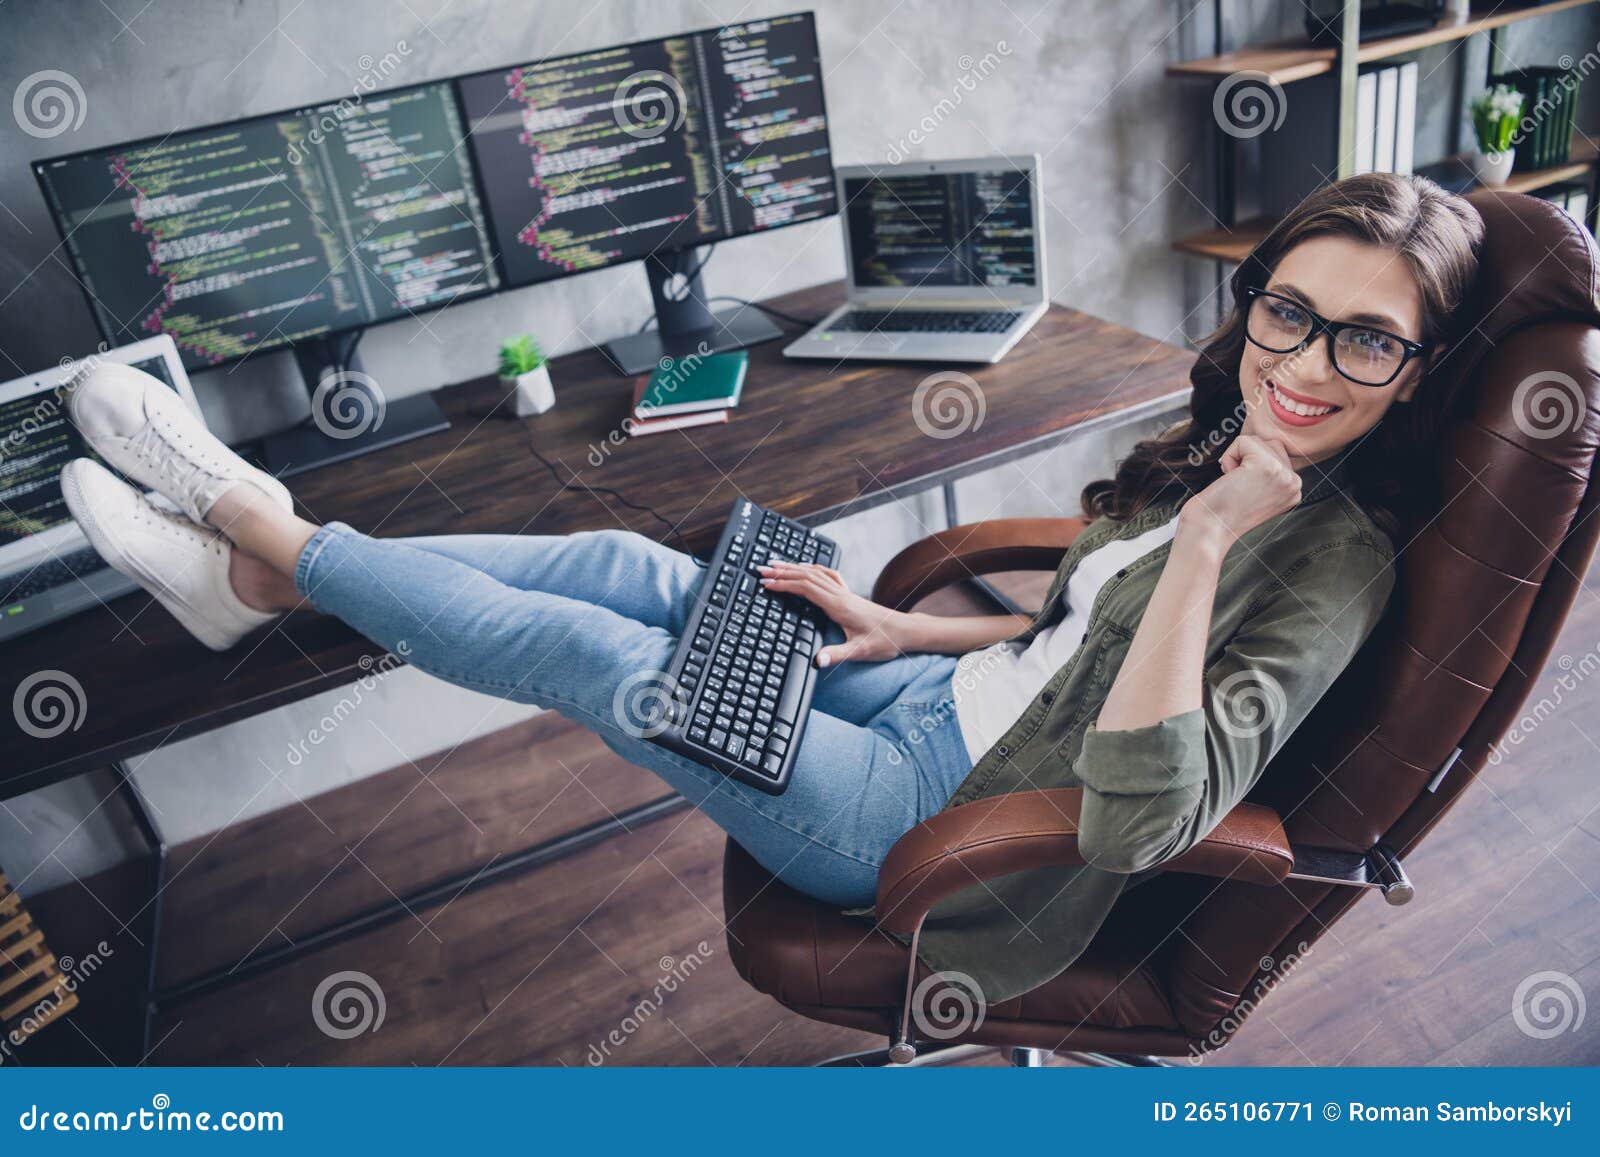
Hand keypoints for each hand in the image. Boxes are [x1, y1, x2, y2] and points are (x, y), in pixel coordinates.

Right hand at [756, 561, 907, 665]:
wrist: (904, 632)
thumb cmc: (884, 641)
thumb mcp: (860, 652)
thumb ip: (837, 655)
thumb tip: (817, 660)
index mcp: (839, 605)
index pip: (806, 588)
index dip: (784, 584)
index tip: (766, 583)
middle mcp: (840, 594)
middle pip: (806, 575)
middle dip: (782, 571)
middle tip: (761, 569)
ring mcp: (845, 592)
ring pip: (815, 572)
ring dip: (794, 567)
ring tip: (775, 565)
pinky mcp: (848, 595)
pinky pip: (827, 575)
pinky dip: (811, 569)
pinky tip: (805, 568)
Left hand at [1178, 434, 1302, 549]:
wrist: (1210, 529)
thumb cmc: (1223, 512)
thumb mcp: (1258, 491)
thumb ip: (1269, 472)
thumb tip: (1264, 444)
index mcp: (1294, 490)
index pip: (1276, 454)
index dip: (1251, 467)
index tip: (1244, 491)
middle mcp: (1295, 483)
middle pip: (1269, 444)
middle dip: (1246, 460)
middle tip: (1238, 488)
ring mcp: (1283, 474)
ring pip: (1256, 441)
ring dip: (1237, 458)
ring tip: (1236, 484)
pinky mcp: (1266, 465)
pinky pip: (1243, 441)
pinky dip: (1228, 456)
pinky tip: (1230, 479)